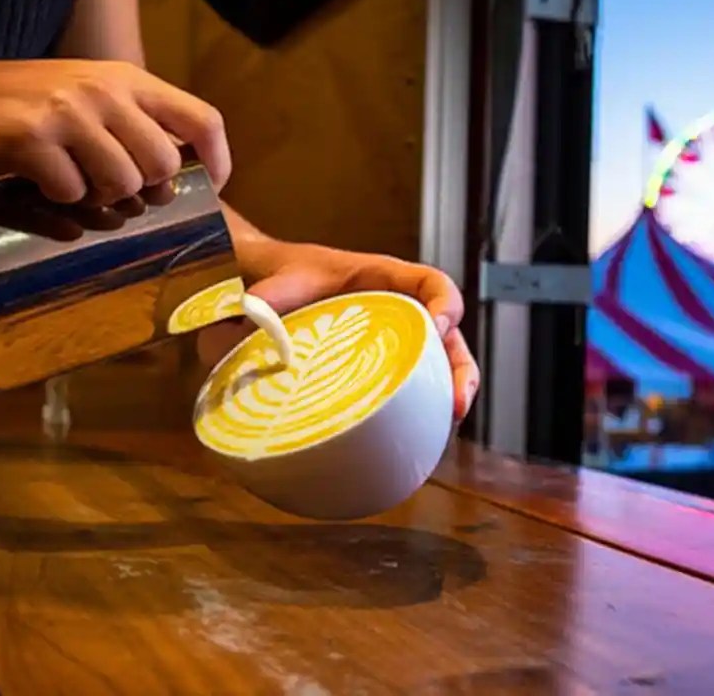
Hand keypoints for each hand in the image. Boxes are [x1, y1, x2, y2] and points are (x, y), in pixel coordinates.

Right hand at [0, 58, 230, 208]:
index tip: (209, 188)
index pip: (203, 120)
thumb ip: (134, 125)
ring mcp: (67, 113)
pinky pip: (71, 195)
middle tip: (106, 188)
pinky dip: (57, 202)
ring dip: (97, 199)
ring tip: (68, 182)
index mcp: (127, 79)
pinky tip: (37, 182)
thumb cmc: (21, 106)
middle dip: (141, 191)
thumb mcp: (87, 97)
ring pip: (121, 185)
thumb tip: (176, 182)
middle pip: (163, 165)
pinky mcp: (30, 139)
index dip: (217, 162)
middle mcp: (103, 90)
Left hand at [196, 243, 480, 420]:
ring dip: (450, 394)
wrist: (255, 285)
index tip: (439, 327)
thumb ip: (264, 301)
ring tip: (448, 424)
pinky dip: (418, 409)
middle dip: (461, 368)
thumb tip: (252, 322)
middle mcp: (394, 310)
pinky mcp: (374, 368)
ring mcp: (388, 341)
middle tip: (458, 401)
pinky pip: (407, 386)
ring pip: (436, 365)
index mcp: (379, 278)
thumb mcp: (272, 284)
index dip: (445, 303)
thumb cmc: (275, 277)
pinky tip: (413, 436)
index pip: (430, 284)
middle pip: (447, 335)